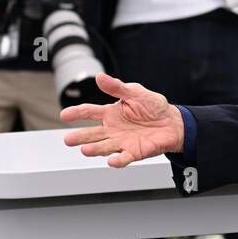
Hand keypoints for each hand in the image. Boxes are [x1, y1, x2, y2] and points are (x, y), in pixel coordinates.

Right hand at [61, 73, 185, 167]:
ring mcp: (121, 142)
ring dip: (94, 149)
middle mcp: (112, 129)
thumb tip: (100, 77)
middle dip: (80, 137)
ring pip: (104, 147)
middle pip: (92, 133)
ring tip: (85, 150)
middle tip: (68, 140)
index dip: (76, 113)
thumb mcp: (135, 92)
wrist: (173, 122)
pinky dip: (118, 161)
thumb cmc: (153, 107)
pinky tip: (112, 162)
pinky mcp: (134, 152)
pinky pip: (124, 158)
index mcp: (110, 113)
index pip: (89, 112)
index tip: (64, 115)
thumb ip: (117, 87)